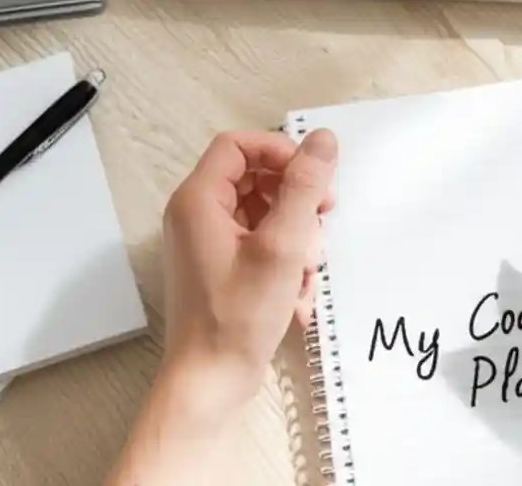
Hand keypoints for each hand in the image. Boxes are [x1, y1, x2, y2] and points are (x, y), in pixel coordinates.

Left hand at [159, 129, 336, 421]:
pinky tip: (296, 296)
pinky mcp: (225, 271)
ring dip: (297, 238)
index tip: (314, 176)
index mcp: (199, 201)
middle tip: (323, 220)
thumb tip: (323, 139)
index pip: (239, 146)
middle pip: (257, 180)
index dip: (280, 152)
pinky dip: (286, 264)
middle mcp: (198, 217)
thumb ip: (304, 187)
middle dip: (296, 202)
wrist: (211, 382)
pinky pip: (263, 247)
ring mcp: (210, 245)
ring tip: (307, 272)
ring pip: (267, 216)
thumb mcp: (282, 245)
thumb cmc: (238, 317)